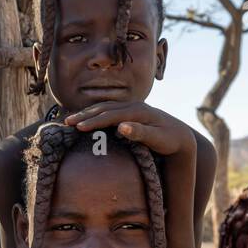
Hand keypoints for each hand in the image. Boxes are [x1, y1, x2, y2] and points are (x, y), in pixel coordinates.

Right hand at [64, 101, 196, 158]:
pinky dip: (94, 113)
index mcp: (138, 111)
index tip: (79, 127)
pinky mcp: (129, 112)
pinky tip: (85, 119)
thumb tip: (122, 126)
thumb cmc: (170, 141)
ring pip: (105, 107)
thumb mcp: (158, 139)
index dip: (94, 120)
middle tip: (67, 122)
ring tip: (70, 120)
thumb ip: (141, 133)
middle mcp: (134, 106)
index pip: (111, 115)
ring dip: (87, 113)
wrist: (181, 135)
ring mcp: (131, 107)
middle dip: (85, 114)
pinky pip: (108, 110)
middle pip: (105, 108)